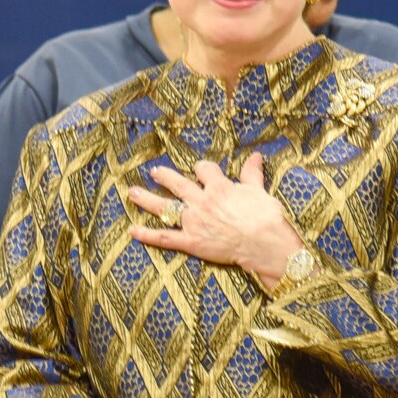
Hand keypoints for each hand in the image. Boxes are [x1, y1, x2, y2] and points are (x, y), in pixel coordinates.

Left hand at [127, 153, 304, 284]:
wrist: (264, 242)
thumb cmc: (265, 216)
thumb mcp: (259, 190)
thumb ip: (252, 174)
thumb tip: (256, 155)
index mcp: (218, 187)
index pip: (204, 170)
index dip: (201, 168)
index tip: (199, 169)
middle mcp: (201, 201)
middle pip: (178, 184)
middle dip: (165, 177)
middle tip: (154, 172)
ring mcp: (193, 221)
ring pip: (164, 207)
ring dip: (147, 199)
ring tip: (133, 192)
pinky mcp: (191, 241)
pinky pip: (165, 237)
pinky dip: (148, 235)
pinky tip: (133, 230)